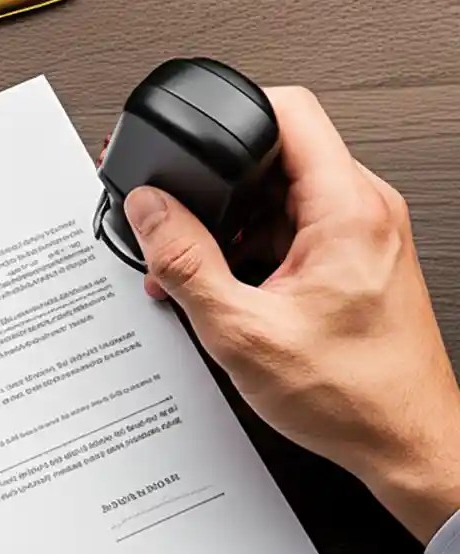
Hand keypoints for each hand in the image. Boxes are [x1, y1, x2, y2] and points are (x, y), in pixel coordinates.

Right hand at [123, 87, 459, 542]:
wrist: (404, 443)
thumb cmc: (353, 396)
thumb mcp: (241, 330)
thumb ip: (185, 262)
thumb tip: (149, 211)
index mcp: (346, 209)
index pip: (288, 110)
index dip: (229, 113)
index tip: (186, 144)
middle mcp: (364, 210)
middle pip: (275, 157)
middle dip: (217, 189)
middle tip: (180, 227)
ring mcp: (363, 234)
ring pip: (279, 199)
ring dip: (232, 228)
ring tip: (204, 274)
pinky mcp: (356, 260)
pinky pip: (294, 231)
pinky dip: (255, 252)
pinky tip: (232, 291)